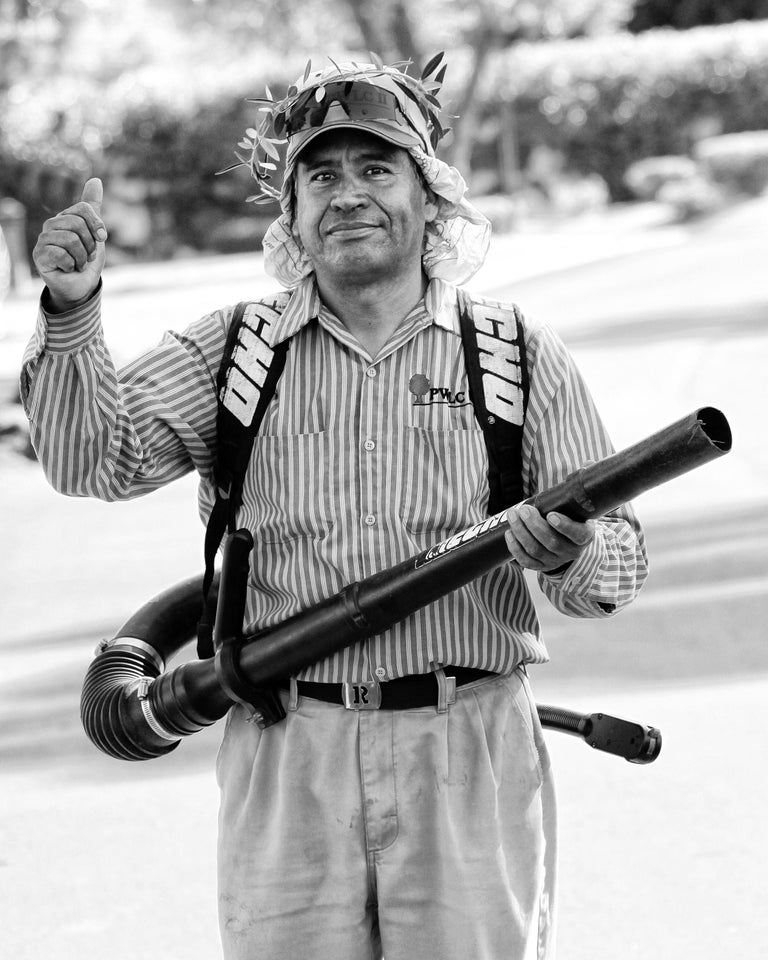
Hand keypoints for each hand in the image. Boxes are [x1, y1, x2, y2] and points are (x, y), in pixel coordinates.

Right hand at [33, 178, 106, 311]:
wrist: (80, 287)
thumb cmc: (86, 260)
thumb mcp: (95, 233)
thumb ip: (93, 209)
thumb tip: (95, 180)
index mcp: (65, 217)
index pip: (83, 209)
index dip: (97, 224)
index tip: (102, 237)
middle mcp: (52, 225)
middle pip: (77, 224)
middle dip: (90, 245)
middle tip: (87, 256)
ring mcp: (43, 239)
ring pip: (71, 240)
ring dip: (82, 258)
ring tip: (78, 263)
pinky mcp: (39, 255)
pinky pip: (61, 254)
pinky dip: (71, 265)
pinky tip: (68, 268)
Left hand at [505, 503, 594, 572]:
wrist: (567, 542)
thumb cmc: (569, 519)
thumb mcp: (575, 511)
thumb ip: (568, 501)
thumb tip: (558, 486)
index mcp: (584, 536)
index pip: (578, 535)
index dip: (565, 526)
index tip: (551, 515)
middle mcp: (571, 551)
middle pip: (552, 542)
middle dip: (534, 524)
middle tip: (524, 510)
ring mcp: (556, 561)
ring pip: (536, 550)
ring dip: (521, 532)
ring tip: (513, 515)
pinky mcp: (542, 566)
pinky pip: (526, 561)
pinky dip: (515, 548)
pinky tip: (509, 534)